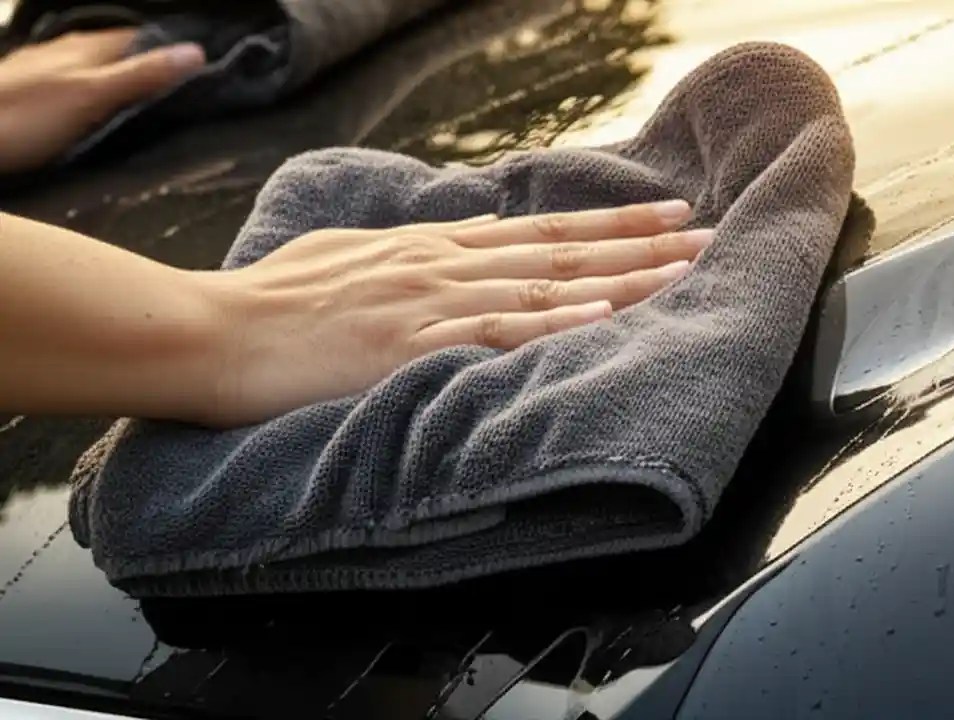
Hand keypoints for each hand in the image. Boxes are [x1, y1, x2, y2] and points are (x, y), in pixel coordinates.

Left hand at [0, 29, 205, 173]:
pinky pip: (81, 98)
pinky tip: (104, 127)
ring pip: (102, 78)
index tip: (205, 77)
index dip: (173, 54)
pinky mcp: (35, 102)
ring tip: (150, 117)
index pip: (144, 38)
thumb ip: (142, 75)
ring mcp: (50, 77)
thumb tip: (196, 53)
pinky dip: (100, 109)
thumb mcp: (92, 96)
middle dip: (151, 76)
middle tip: (185, 103)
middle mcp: (69, 55)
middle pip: (123, 59)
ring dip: (125, 93)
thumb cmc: (21, 117)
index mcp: (88, 48)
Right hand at [199, 200, 708, 426]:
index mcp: (432, 248)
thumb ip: (416, 255)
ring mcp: (428, 304)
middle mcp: (442, 266)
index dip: (609, 221)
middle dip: (637, 243)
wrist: (213, 333)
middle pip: (559, 251)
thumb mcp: (353, 259)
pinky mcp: (407, 347)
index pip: (541, 229)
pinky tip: (598, 312)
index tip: (663, 213)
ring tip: (680, 271)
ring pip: (542, 285)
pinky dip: (549, 321)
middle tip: (701, 235)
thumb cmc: (275, 302)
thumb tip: (465, 243)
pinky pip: (491, 332)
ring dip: (617, 277)